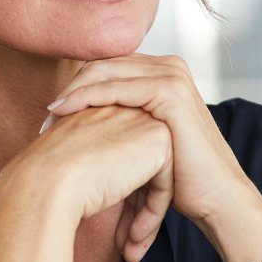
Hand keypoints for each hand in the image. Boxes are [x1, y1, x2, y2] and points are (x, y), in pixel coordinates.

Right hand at [12, 103, 172, 261]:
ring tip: (132, 247)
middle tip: (128, 243)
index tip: (116, 230)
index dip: (123, 197)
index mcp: (99, 114)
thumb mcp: (72, 168)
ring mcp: (142, 121)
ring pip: (157, 177)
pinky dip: (153, 213)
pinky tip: (135, 237)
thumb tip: (108, 187)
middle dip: (138, 209)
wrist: (48, 183)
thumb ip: (96, 168)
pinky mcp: (158, 139)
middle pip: (143, 167)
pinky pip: (165, 183)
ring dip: (147, 216)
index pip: (122, 157)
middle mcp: (122, 111)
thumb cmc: (48, 182)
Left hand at [42, 54, 261, 261]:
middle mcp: (169, 66)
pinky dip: (86, 98)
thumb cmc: (180, 177)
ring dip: (73, 93)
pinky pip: (115, 88)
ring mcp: (172, 75)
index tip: (51, 116)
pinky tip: (65, 114)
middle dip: (70, 88)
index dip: (76, 86)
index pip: (107, 66)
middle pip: (102, 64)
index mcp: (162, 72)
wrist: (216, 198)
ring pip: (104, 72)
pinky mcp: (170, 92)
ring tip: (50, 119)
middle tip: (45, 118)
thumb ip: (120, 121)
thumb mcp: (144, 140)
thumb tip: (75, 121)